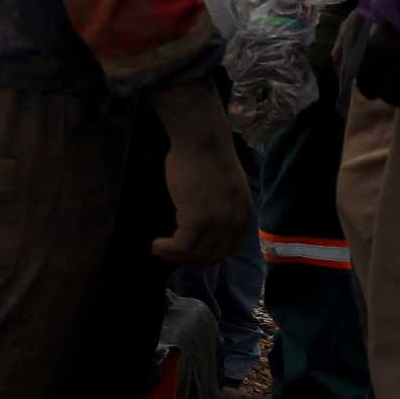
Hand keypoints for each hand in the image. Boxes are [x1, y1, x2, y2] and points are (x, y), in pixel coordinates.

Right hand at [150, 131, 253, 262]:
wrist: (201, 139)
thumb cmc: (205, 155)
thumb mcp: (223, 186)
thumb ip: (220, 206)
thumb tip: (199, 219)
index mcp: (243, 213)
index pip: (230, 249)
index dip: (207, 255)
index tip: (187, 251)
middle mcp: (235, 221)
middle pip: (212, 256)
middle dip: (189, 259)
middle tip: (168, 253)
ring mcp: (218, 221)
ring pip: (196, 254)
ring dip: (174, 257)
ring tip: (158, 249)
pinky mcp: (198, 218)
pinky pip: (182, 246)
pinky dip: (167, 250)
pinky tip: (156, 244)